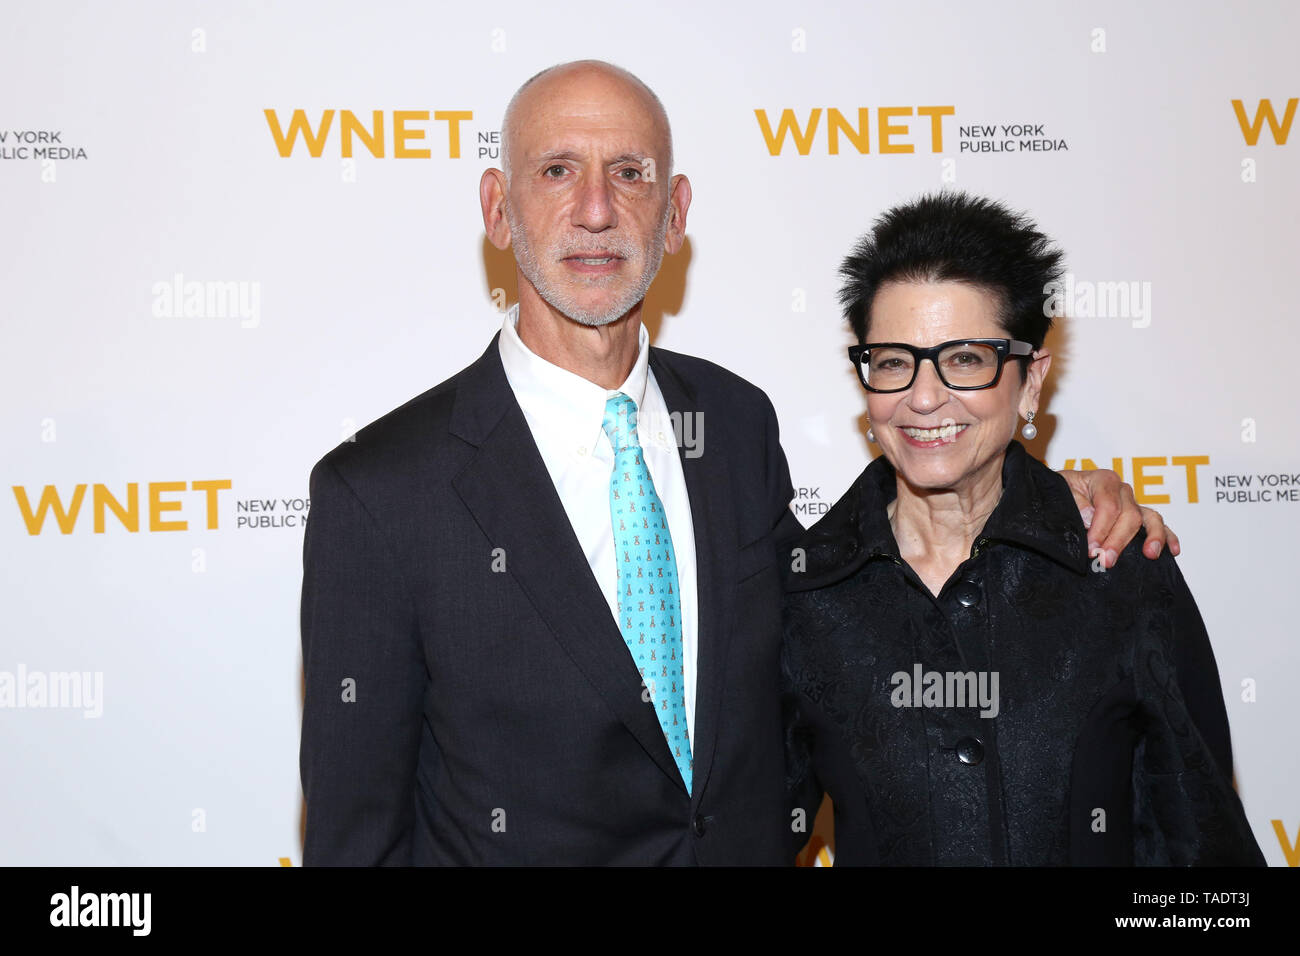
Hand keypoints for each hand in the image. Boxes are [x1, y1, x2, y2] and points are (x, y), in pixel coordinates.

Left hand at [1059, 469, 1180, 567]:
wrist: (1061, 492)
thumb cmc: (1060, 491)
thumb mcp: (1060, 491)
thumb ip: (1074, 502)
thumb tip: (1090, 517)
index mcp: (1103, 480)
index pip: (1109, 506)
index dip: (1101, 529)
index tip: (1091, 549)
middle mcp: (1122, 490)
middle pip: (1129, 515)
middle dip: (1118, 540)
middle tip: (1105, 560)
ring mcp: (1133, 503)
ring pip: (1150, 518)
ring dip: (1151, 537)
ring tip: (1149, 554)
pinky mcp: (1139, 517)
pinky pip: (1158, 525)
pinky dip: (1167, 536)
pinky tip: (1172, 551)